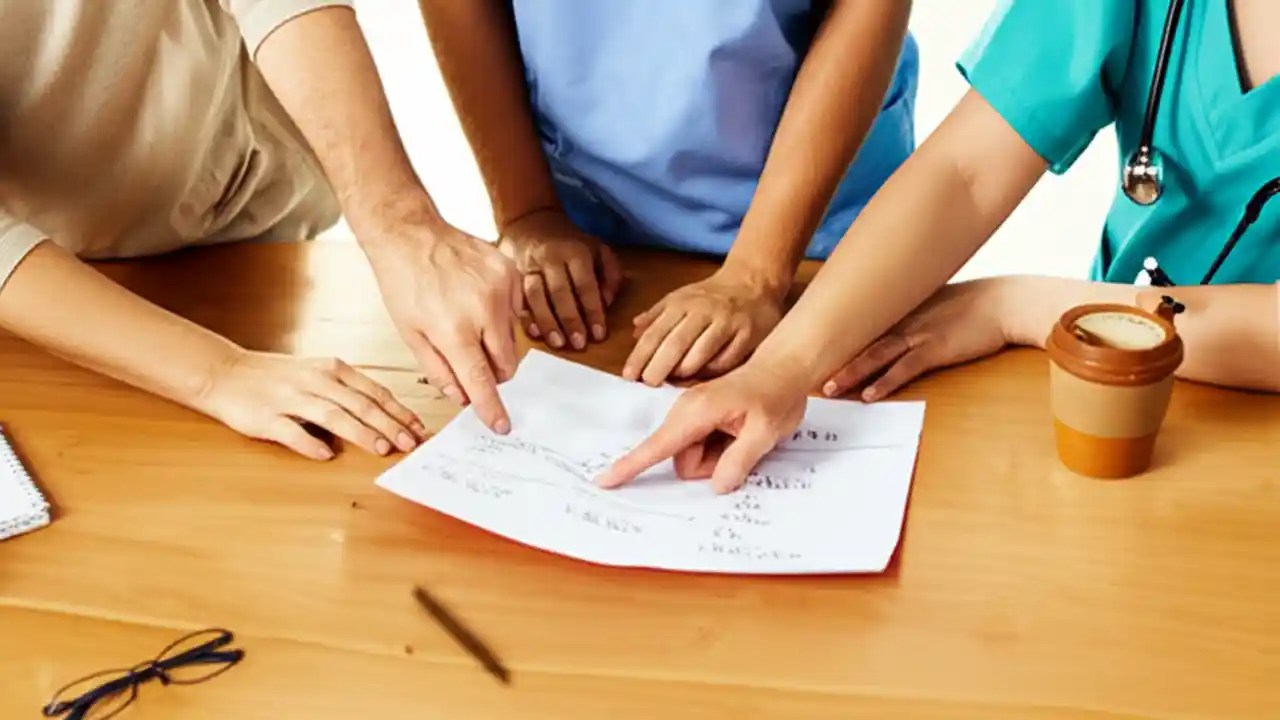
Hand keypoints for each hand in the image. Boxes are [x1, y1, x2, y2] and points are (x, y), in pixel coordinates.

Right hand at [197, 351, 425, 459]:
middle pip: (360, 404)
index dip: (398, 410)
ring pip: (332, 415)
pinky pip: (292, 431)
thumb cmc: (277, 376)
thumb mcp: (318, 371)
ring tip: (382, 448)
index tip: (418, 427)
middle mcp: (315, 381)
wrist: (225, 373)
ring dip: (360, 433)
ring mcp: (290, 398)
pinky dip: (310, 443)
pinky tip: (327, 455)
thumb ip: (348, 390)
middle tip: (410, 443)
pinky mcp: (266, 417)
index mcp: (331, 369)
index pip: (373, 390)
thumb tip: (384, 413)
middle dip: (389, 424)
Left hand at [365, 220, 521, 433]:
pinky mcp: (511, 272)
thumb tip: (463, 397)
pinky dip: (501, 315)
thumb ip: (440, 369)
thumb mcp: (411, 334)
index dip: (492, 407)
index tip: (501, 425)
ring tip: (467, 319)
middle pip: (506, 363)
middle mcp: (483, 309)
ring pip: (512, 338)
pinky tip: (477, 300)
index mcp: (453, 329)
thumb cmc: (404, 284)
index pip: (481, 380)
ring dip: (495, 341)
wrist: (411, 235)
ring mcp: (502, 288)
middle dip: (494, 373)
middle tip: (475, 362)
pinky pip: (516, 310)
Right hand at [499, 209, 622, 349]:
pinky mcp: (511, 272)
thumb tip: (606, 303)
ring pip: (535, 295)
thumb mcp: (597, 249)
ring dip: (547, 322)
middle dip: (570, 320)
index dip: (592, 311)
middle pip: (560, 292)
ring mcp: (528, 265)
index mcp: (575, 252)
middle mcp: (550, 258)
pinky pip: (517, 297)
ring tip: (558, 343)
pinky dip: (525, 316)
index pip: (585, 285)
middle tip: (579, 344)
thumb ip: (609, 274)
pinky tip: (534, 332)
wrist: (531, 220)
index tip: (599, 334)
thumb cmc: (570, 242)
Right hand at [596, 362, 806, 493]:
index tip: (604, 481)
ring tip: (744, 436)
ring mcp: (690, 412)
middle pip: (681, 459)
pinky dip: (716, 447)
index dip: (631, 466)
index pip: (658, 446)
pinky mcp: (697, 416)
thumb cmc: (775, 395)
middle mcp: (685, 410)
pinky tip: (737, 432)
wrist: (782, 368)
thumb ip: (739, 462)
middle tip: (743, 445)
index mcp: (697, 412)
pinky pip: (697, 445)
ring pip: (690, 455)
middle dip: (709, 466)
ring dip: (716, 457)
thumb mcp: (765, 432)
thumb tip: (715, 487)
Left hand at [624, 269, 784, 385]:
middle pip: (675, 346)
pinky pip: (724, 362)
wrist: (753, 281)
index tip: (629, 376)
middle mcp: (703, 312)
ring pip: (699, 356)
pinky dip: (709, 374)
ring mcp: (726, 324)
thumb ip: (657, 315)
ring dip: (682, 374)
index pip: (655, 333)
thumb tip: (634, 332)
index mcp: (682, 303)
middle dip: (657, 369)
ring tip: (672, 382)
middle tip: (649, 385)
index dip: (639, 357)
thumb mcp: (681, 297)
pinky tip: (700, 379)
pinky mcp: (746, 336)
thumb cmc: (711, 295)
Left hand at [822, 278, 1016, 400]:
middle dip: (831, 358)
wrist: (1005, 302)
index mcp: (899, 308)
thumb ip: (907, 312)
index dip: (832, 339)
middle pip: (858, 339)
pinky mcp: (936, 348)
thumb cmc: (973, 304)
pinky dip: (886, 382)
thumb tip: (886, 328)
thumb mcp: (932, 302)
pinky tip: (870, 395)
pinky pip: (905, 368)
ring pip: (875, 355)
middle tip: (804, 374)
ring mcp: (919, 333)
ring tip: (828, 389)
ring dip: (850, 373)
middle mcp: (902, 319)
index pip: (857, 323)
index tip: (807, 350)